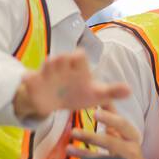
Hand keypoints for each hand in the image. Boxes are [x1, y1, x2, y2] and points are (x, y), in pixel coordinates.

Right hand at [13, 50, 130, 119]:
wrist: (55, 102)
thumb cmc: (78, 93)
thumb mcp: (96, 94)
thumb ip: (112, 92)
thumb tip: (130, 90)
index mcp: (78, 67)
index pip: (79, 56)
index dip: (79, 58)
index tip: (80, 64)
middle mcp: (63, 67)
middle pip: (62, 57)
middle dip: (61, 59)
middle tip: (61, 60)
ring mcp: (48, 74)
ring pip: (46, 65)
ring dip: (47, 65)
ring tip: (48, 65)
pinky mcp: (35, 83)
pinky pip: (29, 79)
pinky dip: (29, 78)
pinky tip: (28, 79)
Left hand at [67, 101, 145, 158]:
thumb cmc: (124, 150)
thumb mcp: (121, 132)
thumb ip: (112, 115)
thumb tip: (103, 95)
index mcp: (132, 136)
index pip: (122, 125)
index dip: (109, 118)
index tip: (95, 111)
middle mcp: (131, 149)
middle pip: (113, 141)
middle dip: (95, 135)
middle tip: (80, 126)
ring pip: (103, 154)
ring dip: (89, 141)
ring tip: (73, 133)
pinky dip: (83, 156)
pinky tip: (70, 150)